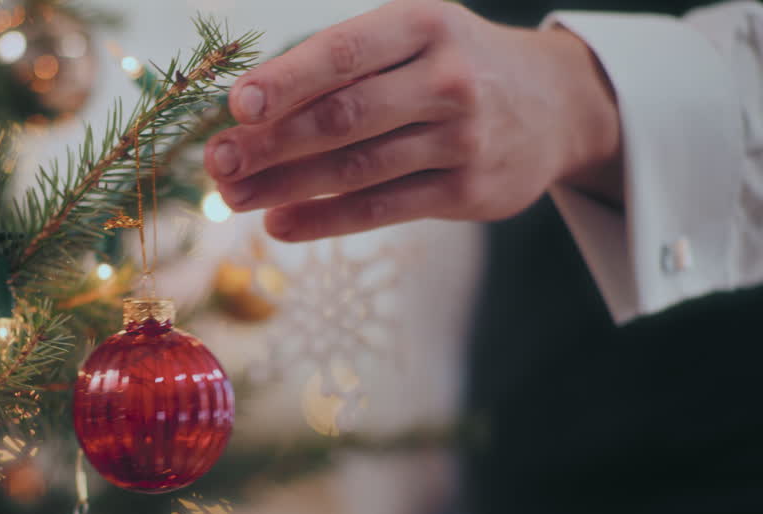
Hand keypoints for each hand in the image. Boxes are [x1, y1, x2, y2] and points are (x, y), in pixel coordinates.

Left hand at [204, 0, 621, 241]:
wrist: (559, 105)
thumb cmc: (454, 68)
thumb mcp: (413, 39)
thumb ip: (344, 67)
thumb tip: (249, 112)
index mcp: (424, 25)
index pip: (344, 53)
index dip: (286, 81)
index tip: (236, 107)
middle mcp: (449, 78)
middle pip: (343, 116)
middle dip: (270, 143)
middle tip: (217, 163)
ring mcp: (463, 137)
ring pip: (356, 168)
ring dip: (285, 186)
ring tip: (234, 198)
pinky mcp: (469, 191)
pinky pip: (382, 209)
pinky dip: (325, 219)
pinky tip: (280, 224)